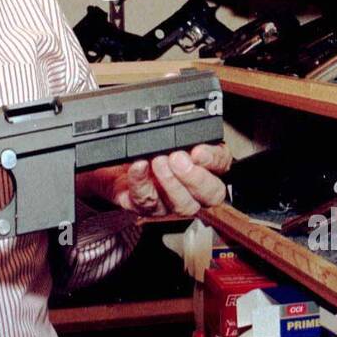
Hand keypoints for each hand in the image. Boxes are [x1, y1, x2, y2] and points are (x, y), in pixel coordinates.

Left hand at [100, 143, 231, 216]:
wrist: (114, 159)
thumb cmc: (143, 143)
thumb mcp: (164, 129)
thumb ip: (182, 131)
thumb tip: (188, 132)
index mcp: (206, 164)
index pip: (222, 164)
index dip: (213, 159)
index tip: (198, 150)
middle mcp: (193, 187)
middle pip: (211, 194)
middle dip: (196, 177)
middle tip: (178, 158)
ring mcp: (170, 202)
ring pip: (182, 204)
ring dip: (170, 182)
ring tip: (157, 161)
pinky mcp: (145, 207)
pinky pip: (147, 201)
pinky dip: (142, 182)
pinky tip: (138, 167)